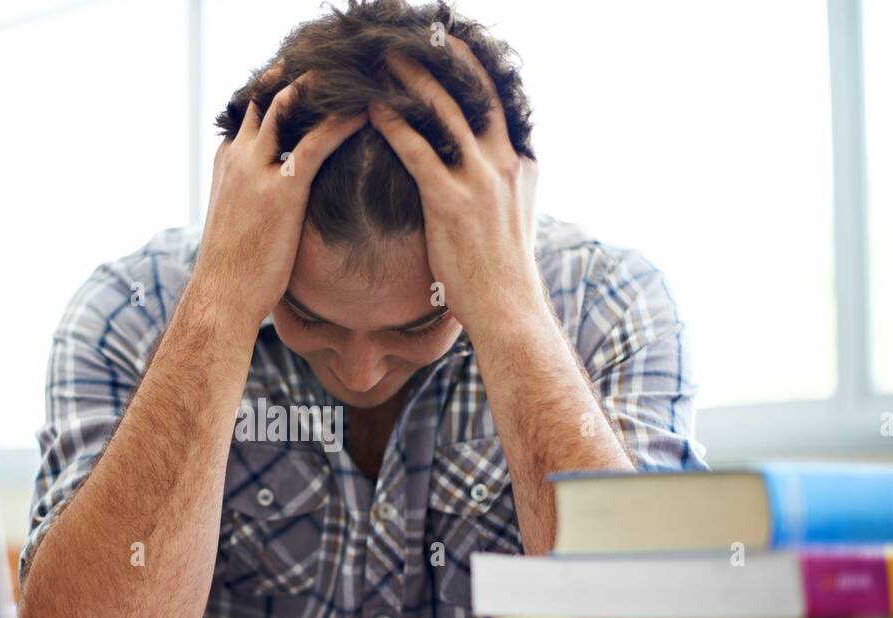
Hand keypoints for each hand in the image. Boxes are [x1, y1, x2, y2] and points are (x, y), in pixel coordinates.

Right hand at [190, 74, 365, 327]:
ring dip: (322, 87)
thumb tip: (272, 204)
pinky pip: (316, 141)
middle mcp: (238, 156)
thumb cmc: (233, 271)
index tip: (308, 83)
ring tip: (353, 74)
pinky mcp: (282, 189)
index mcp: (227, 163)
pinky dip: (342, 121)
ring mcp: (257, 169)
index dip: (278, 92)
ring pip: (289, 106)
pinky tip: (366, 111)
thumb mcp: (236, 222)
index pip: (251, 111)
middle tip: (335, 65)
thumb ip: (251, 198)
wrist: (222, 297)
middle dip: (299, 77)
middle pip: (267, 96)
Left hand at [368, 38, 544, 337]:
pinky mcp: (451, 202)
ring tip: (385, 58)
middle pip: (474, 92)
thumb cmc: (502, 271)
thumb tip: (486, 169)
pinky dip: (392, 125)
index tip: (453, 42)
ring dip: (412, 80)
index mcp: (522, 163)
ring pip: (444, 112)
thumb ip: (502, 184)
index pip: (499, 100)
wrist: (508, 309)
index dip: (475, 67)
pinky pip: (417, 151)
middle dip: (444, 57)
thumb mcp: (513, 216)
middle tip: (418, 33)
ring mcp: (481, 181)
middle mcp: (506, 163)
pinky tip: (370, 109)